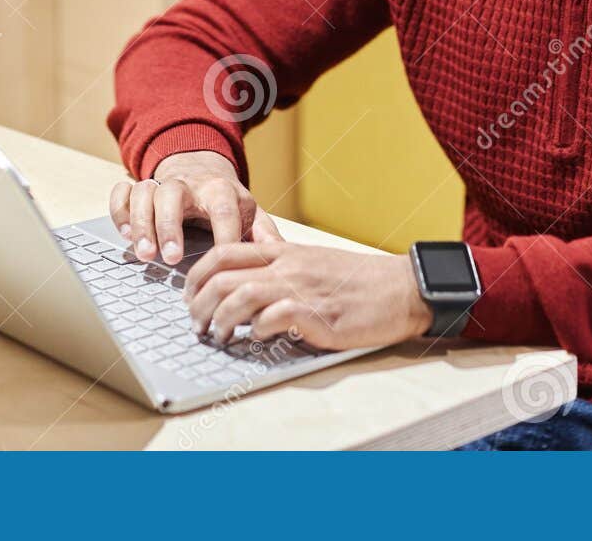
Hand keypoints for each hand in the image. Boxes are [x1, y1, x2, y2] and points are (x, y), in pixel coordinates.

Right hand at [108, 150, 282, 265]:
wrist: (200, 166)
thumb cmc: (225, 200)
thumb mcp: (249, 212)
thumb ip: (264, 234)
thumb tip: (284, 257)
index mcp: (221, 190)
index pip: (223, 210)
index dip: (224, 234)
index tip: (223, 261)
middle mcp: (188, 184)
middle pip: (173, 196)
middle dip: (170, 226)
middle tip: (172, 257)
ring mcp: (161, 183)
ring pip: (145, 193)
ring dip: (142, 223)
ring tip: (146, 254)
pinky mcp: (140, 186)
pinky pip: (122, 191)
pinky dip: (120, 210)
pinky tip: (125, 234)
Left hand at [182, 242, 433, 350]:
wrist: (402, 288)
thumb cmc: (360, 281)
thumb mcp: (315, 263)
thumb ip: (282, 269)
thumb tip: (247, 284)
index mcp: (285, 252)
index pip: (225, 252)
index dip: (196, 275)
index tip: (189, 296)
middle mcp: (289, 267)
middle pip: (224, 276)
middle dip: (199, 303)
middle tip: (196, 324)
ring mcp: (303, 289)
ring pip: (242, 294)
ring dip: (221, 319)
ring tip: (218, 337)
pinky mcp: (319, 314)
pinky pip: (275, 317)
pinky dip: (259, 330)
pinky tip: (260, 338)